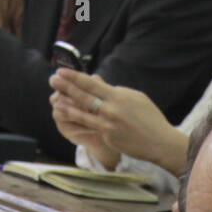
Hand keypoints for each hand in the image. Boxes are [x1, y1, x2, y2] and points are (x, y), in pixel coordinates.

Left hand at [48, 69, 187, 174]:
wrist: (159, 141)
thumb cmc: (150, 119)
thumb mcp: (137, 98)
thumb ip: (119, 92)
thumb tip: (106, 87)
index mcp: (118, 95)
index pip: (92, 83)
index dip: (75, 76)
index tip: (62, 70)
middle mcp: (111, 108)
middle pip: (84, 95)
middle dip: (66, 86)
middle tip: (52, 78)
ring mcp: (108, 123)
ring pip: (82, 112)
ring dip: (66, 104)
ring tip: (53, 98)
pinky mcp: (108, 136)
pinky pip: (88, 126)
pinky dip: (74, 120)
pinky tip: (65, 116)